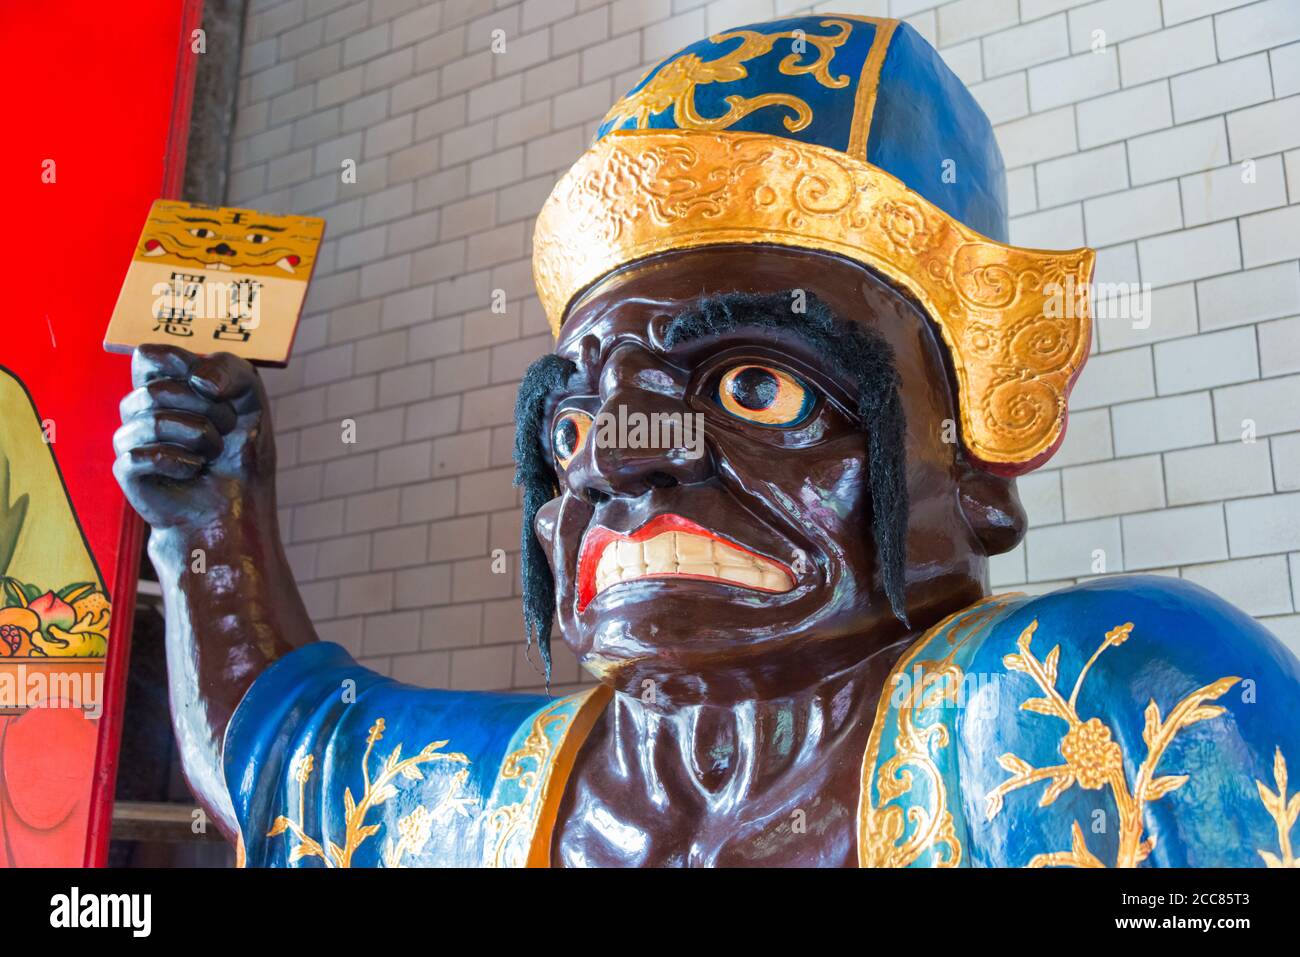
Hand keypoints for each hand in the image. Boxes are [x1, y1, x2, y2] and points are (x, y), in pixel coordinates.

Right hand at [113, 345, 276, 531]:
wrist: (236, 503)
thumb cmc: (240, 449)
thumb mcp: (250, 398)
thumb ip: (230, 369)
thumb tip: (198, 379)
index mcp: (164, 384)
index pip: (148, 355)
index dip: (179, 364)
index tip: (211, 386)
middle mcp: (141, 408)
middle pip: (157, 389)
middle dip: (208, 410)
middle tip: (226, 430)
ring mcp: (130, 439)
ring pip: (152, 421)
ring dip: (199, 437)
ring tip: (211, 453)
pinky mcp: (127, 470)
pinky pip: (142, 455)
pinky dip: (180, 462)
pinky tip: (193, 470)